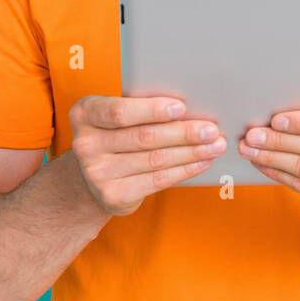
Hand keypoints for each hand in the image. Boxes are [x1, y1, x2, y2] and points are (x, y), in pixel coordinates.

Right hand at [68, 95, 224, 215]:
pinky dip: (184, 170)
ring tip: (215, 145)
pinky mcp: (113, 195)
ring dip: (191, 152)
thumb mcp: (117, 117)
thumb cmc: (115, 135)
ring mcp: (97, 173)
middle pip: (144, 137)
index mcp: (84, 114)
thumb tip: (191, 105)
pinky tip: (201, 162)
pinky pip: (157, 180)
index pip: (120, 112)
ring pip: (155, 159)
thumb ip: (140, 108)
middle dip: (183, 132)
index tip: (181, 107)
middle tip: (211, 129)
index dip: (152, 110)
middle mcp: (85, 144)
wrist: (92, 178)